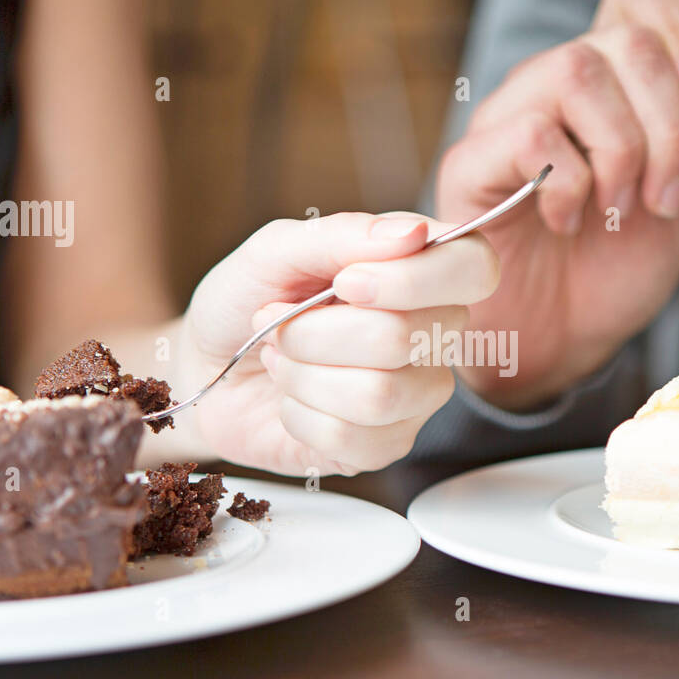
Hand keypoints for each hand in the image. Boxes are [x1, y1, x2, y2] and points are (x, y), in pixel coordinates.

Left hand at [175, 213, 499, 475]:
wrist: (203, 368)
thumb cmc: (244, 301)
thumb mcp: (276, 250)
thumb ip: (340, 235)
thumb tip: (413, 232)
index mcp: (420, 273)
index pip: (475, 268)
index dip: (416, 279)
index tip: (345, 283)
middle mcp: (433, 335)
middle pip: (406, 338)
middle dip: (317, 331)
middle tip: (280, 322)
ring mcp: (414, 397)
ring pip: (378, 394)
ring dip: (303, 375)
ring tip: (281, 360)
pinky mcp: (384, 446)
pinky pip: (350, 438)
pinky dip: (297, 416)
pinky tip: (291, 400)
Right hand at [436, 0, 678, 408]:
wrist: (562, 344)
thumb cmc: (612, 269)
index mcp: (609, 82)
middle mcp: (554, 85)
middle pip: (624, 39)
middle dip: (670, 123)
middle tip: (667, 195)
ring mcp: (508, 119)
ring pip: (578, 71)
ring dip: (622, 149)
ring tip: (622, 208)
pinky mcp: (471, 164)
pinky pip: (532, 132)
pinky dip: (570, 181)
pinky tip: (569, 221)